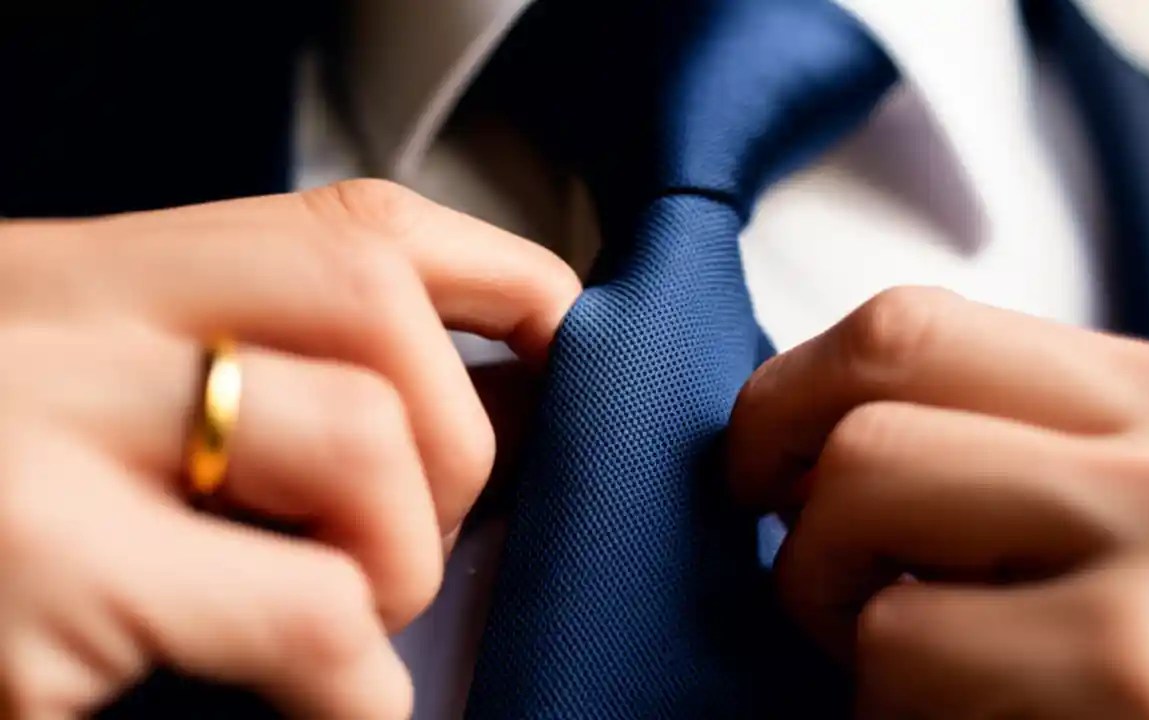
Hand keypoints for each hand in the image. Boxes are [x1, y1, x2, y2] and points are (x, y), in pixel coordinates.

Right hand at [0, 180, 579, 718]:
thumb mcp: (81, 372)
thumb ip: (236, 363)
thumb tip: (455, 409)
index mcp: (99, 271)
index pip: (360, 225)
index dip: (498, 289)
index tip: (550, 359)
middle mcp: (66, 326)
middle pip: (385, 322)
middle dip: (456, 460)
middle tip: (404, 545)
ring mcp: (43, 453)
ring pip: (367, 448)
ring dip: (401, 568)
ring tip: (344, 633)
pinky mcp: (37, 601)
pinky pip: (308, 624)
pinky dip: (360, 689)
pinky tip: (335, 707)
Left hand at [728, 287, 1148, 718]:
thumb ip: (1058, 461)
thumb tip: (842, 445)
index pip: (912, 329)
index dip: (788, 397)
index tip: (761, 467)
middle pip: (865, 435)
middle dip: (807, 536)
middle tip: (836, 600)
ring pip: (874, 584)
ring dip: (867, 658)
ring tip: (944, 698)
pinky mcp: (1146, 710)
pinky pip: (911, 697)